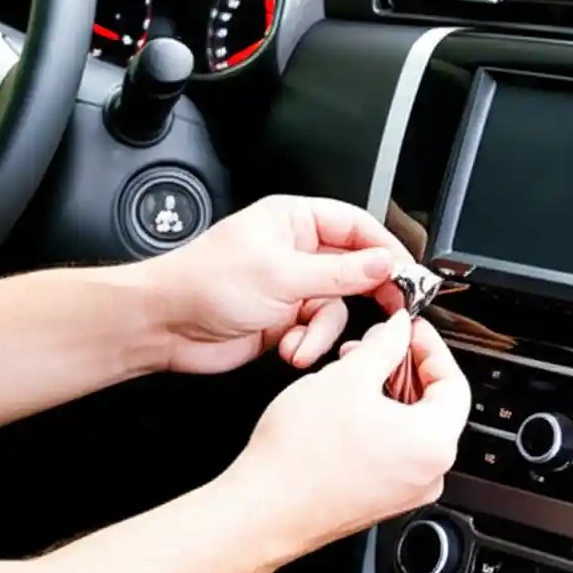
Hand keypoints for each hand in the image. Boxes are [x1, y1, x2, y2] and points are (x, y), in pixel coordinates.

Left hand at [128, 195, 414, 373]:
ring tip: (301, 341)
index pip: (356, 226)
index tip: (407, 273)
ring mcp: (291, 287)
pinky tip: (289, 350)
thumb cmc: (203, 284)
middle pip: (354, 268)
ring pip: (337, 307)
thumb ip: (340, 272)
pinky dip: (307, 345)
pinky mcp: (285, 320)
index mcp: (293, 222)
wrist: (164, 326)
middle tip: (392, 311)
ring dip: (323, 331)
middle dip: (366, 294)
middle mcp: (296, 251)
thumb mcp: (282, 275)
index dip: (385, 248)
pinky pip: (317, 332)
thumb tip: (383, 264)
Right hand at [222, 312, 470, 553]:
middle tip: (380, 343)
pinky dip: (378, 420)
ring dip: (388, 391)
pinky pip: (393, 449)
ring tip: (353, 371)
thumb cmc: (300, 456)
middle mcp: (429, 473)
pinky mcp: (380, 499)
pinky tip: (347, 404)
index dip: (431, 347)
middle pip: (435, 405)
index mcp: (434, 443)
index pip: (454, 382)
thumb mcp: (348, 377)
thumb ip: (385, 344)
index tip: (411, 329)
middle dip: (406, 367)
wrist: (263, 511)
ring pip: (411, 427)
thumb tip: (400, 330)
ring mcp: (405, 490)